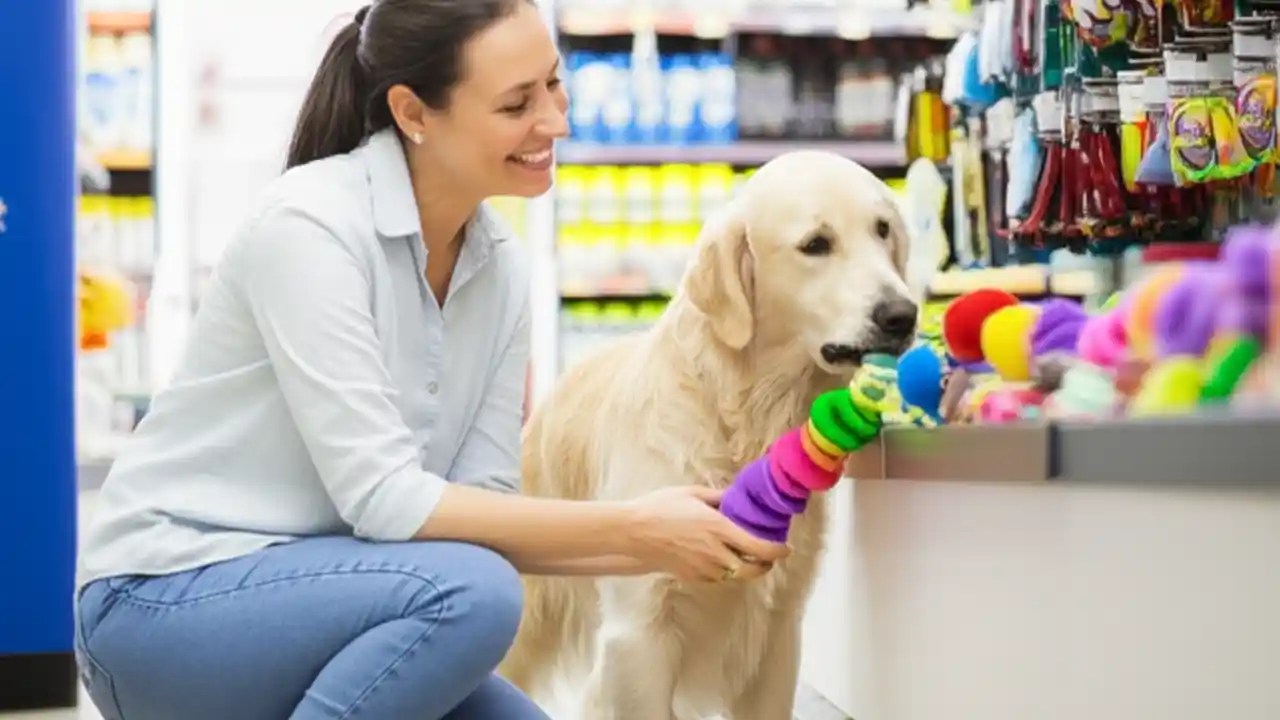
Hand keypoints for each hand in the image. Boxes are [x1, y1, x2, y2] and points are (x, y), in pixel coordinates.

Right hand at [622, 485, 789, 582]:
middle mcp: (715, 552)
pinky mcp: (691, 577)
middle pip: (753, 570)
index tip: (786, 548)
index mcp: (718, 528)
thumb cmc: (661, 506)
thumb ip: (719, 497)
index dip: (778, 551)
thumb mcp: (693, 493)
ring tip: (747, 558)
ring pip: (736, 577)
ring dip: (746, 569)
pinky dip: (726, 573)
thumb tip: (736, 497)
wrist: (633, 530)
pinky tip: (722, 561)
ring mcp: (703, 568)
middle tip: (770, 558)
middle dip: (766, 566)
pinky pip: (717, 579)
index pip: (759, 548)